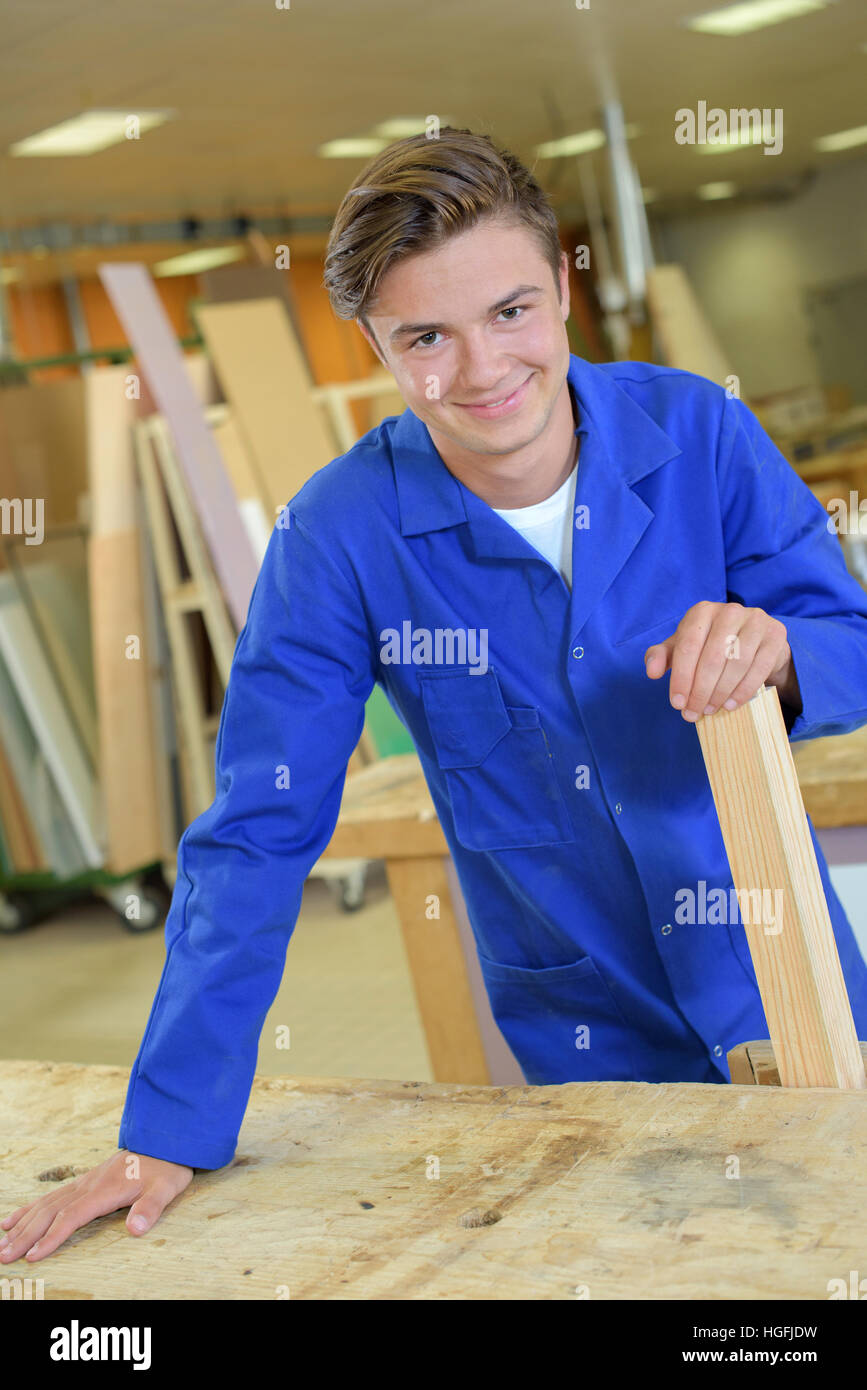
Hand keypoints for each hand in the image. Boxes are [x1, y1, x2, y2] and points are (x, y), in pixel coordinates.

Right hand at [0, 1150, 193, 1262]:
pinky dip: (30, 1209)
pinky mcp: (85, 1182)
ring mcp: (84, 1182)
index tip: (32, 1257)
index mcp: (104, 1190)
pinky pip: (51, 1197)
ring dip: (22, 1224)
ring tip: (1, 1243)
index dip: (51, 1237)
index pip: (71, 1216)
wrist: (166, 1140)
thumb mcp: (166, 1189)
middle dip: (26, 1235)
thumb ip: (150, 1209)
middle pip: (50, 1212)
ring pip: (46, 1204)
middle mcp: (88, 1185)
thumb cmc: (167, 1168)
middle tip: (3, 1257)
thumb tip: (134, 1230)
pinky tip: (14, 1219)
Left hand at [644, 601, 798, 721]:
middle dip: (700, 691)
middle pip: (712, 658)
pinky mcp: (775, 634)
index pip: (688, 647)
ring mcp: (755, 621)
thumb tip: (652, 672)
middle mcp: (729, 611)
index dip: (681, 678)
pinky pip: (759, 668)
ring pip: (736, 664)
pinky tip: (730, 704)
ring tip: (710, 710)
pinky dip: (743, 690)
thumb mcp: (683, 646)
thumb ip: (662, 656)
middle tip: (693, 713)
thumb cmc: (710, 644)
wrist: (754, 639)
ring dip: (720, 693)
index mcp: (702, 611)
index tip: (677, 704)